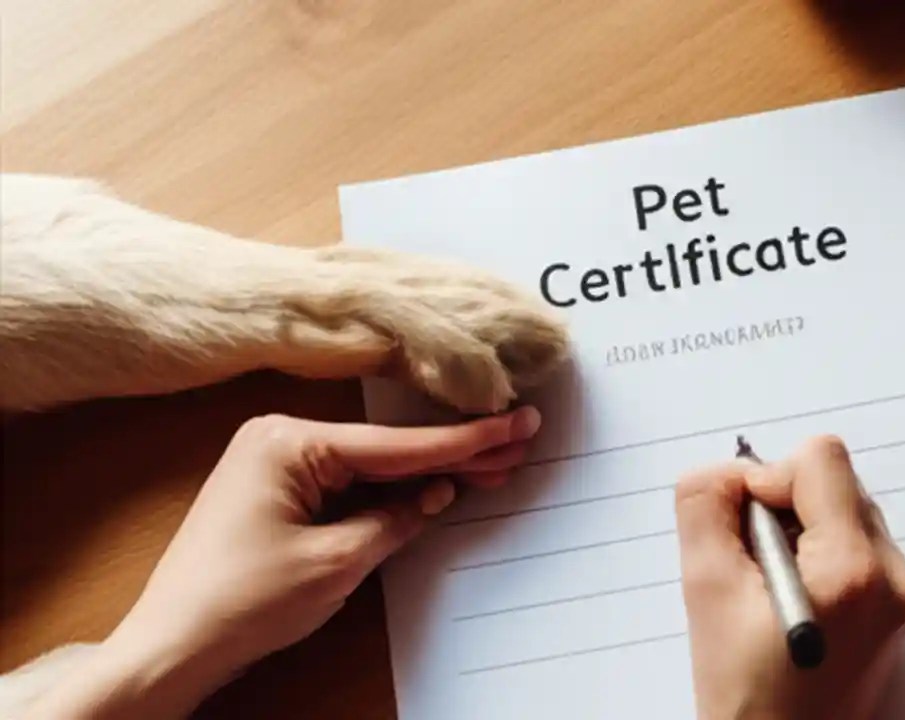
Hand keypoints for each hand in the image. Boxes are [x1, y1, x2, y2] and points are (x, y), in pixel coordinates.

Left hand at [24, 407, 540, 718]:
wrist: (173, 645)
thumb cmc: (240, 602)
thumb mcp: (336, 562)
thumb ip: (395, 519)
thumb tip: (437, 493)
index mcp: (288, 441)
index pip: (395, 444)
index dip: (462, 441)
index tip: (513, 425)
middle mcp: (281, 437)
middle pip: (387, 446)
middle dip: (454, 451)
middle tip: (517, 439)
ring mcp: (277, 460)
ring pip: (371, 463)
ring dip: (426, 470)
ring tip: (493, 463)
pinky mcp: (278, 488)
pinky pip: (347, 480)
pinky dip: (390, 488)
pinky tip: (437, 483)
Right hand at [676, 435, 904, 719]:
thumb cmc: (746, 699)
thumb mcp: (706, 590)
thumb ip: (706, 507)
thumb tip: (726, 472)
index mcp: (853, 569)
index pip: (820, 459)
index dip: (767, 478)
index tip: (743, 525)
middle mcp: (893, 577)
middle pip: (835, 482)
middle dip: (783, 508)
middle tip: (752, 566)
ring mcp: (900, 595)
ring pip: (843, 510)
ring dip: (799, 531)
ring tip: (770, 591)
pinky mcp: (895, 608)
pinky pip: (854, 544)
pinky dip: (816, 554)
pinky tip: (791, 599)